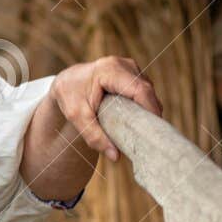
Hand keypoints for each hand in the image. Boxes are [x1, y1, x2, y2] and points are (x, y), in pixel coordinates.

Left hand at [46, 55, 162, 160]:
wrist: (68, 81)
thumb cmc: (70, 96)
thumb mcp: (77, 117)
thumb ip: (94, 136)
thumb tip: (116, 156)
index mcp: (109, 70)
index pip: (139, 89)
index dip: (150, 109)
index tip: (154, 130)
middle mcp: (124, 65)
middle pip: (147, 91)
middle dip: (151, 114)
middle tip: (150, 137)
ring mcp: (131, 68)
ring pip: (149, 92)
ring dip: (148, 111)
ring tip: (142, 132)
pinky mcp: (135, 74)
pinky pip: (146, 92)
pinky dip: (144, 107)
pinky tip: (138, 122)